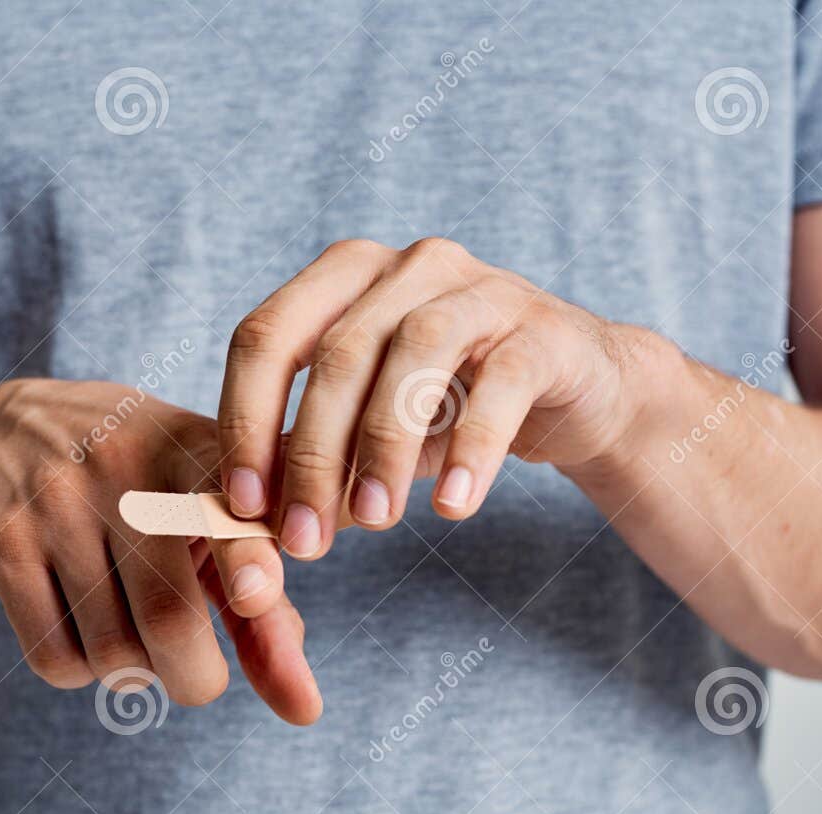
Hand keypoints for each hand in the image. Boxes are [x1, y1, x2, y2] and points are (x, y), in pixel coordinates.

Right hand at [0, 378, 320, 723]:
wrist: (8, 433)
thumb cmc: (146, 492)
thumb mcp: (210, 519)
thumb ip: (267, 611)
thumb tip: (305, 712)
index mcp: (193, 450)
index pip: (223, 504)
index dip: (245, 554)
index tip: (258, 596)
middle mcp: (124, 466)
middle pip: (169, 618)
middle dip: (195, 678)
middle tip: (197, 674)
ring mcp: (56, 503)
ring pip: (112, 652)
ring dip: (134, 672)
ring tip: (131, 626)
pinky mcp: (4, 542)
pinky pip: (54, 657)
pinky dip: (80, 670)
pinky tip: (80, 626)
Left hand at [216, 237, 655, 557]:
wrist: (578, 396)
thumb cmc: (453, 408)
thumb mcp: (370, 432)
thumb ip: (312, 462)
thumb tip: (246, 526)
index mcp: (346, 277)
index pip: (268, 337)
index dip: (245, 420)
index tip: (243, 505)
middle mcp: (409, 266)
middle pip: (337, 353)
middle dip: (313, 455)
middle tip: (304, 539)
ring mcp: (481, 288)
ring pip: (414, 355)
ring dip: (384, 448)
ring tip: (377, 524)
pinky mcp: (543, 331)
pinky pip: (500, 386)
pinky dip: (472, 449)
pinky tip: (453, 507)